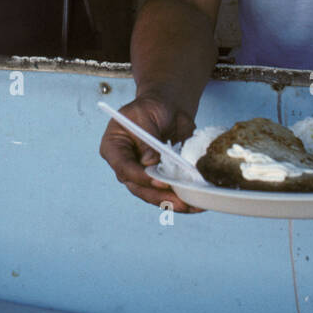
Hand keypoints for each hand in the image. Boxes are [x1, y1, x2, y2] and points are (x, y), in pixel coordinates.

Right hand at [98, 96, 203, 212]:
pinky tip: (198, 202)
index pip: (124, 168)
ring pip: (155, 195)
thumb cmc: (152, 107)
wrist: (169, 108)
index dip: (140, 177)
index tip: (159, 181)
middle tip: (180, 202)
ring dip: (174, 202)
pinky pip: (169, 193)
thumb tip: (149, 162)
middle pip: (139, 188)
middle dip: (160, 197)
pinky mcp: (160, 179)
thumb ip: (147, 138)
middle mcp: (126, 166)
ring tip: (194, 205)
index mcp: (114, 148)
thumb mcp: (146, 115)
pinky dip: (183, 198)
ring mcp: (143, 175)